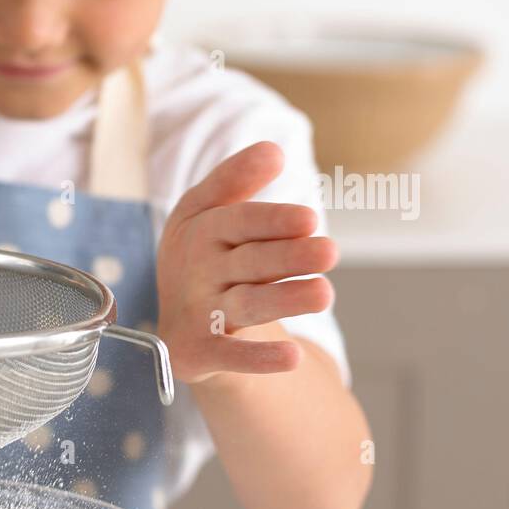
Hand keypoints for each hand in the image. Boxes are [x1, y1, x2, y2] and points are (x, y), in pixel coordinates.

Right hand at [155, 141, 336, 382]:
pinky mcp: (200, 354)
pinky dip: (258, 358)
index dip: (271, 221)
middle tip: (329, 251)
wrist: (178, 324)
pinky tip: (292, 358)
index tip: (309, 218)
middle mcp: (197, 273)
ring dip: (284, 300)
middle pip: (249, 263)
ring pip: (247, 305)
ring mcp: (199, 314)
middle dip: (287, 257)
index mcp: (200, 232)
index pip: (236, 222)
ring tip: (325, 293)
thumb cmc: (205, 258)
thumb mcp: (207, 213)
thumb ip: (236, 181)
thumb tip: (274, 150)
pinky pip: (230, 356)